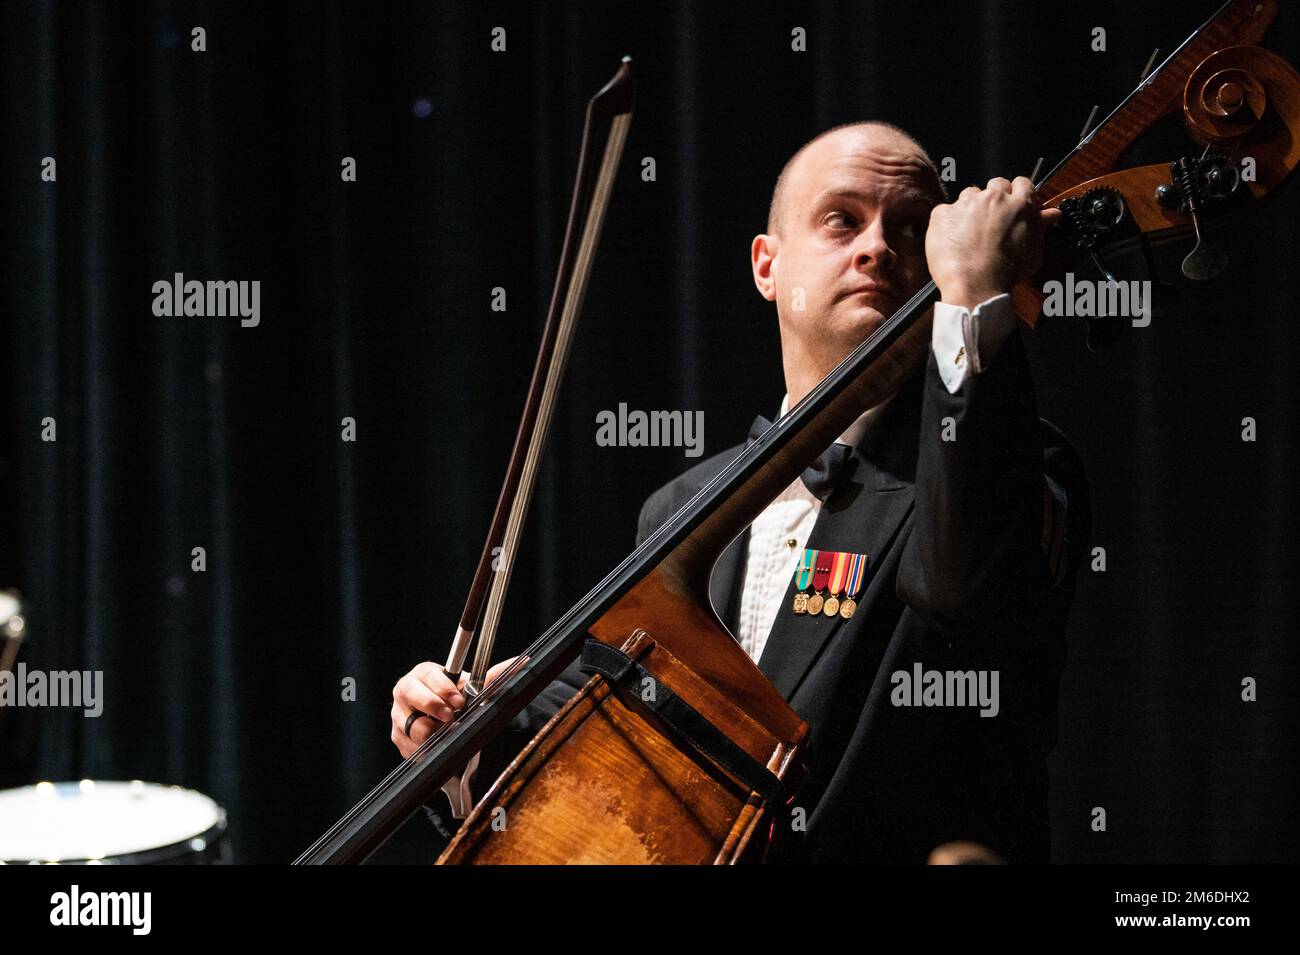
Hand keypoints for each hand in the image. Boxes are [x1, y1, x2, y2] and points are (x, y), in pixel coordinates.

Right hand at [390, 656, 517, 758]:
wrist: (447, 724)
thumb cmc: (457, 701)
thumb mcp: (472, 689)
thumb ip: (492, 677)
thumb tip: (522, 662)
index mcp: (422, 675)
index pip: (426, 675)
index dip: (442, 687)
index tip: (459, 700)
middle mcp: (405, 692)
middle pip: (409, 693)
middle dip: (432, 705)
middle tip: (450, 717)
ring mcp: (399, 716)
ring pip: (410, 725)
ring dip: (432, 731)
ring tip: (448, 733)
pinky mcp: (399, 738)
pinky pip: (410, 747)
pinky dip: (426, 749)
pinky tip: (440, 746)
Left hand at [925, 176, 1061, 309]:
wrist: (975, 286)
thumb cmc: (1007, 272)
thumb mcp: (1033, 250)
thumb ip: (1040, 227)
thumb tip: (1052, 214)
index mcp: (1019, 204)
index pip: (1022, 184)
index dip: (1018, 193)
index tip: (1013, 203)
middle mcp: (994, 198)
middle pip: (996, 185)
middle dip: (995, 198)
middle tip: (992, 219)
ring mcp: (966, 203)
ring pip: (970, 195)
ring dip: (971, 207)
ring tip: (970, 232)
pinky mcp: (943, 213)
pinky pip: (946, 211)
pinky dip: (949, 222)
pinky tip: (953, 240)